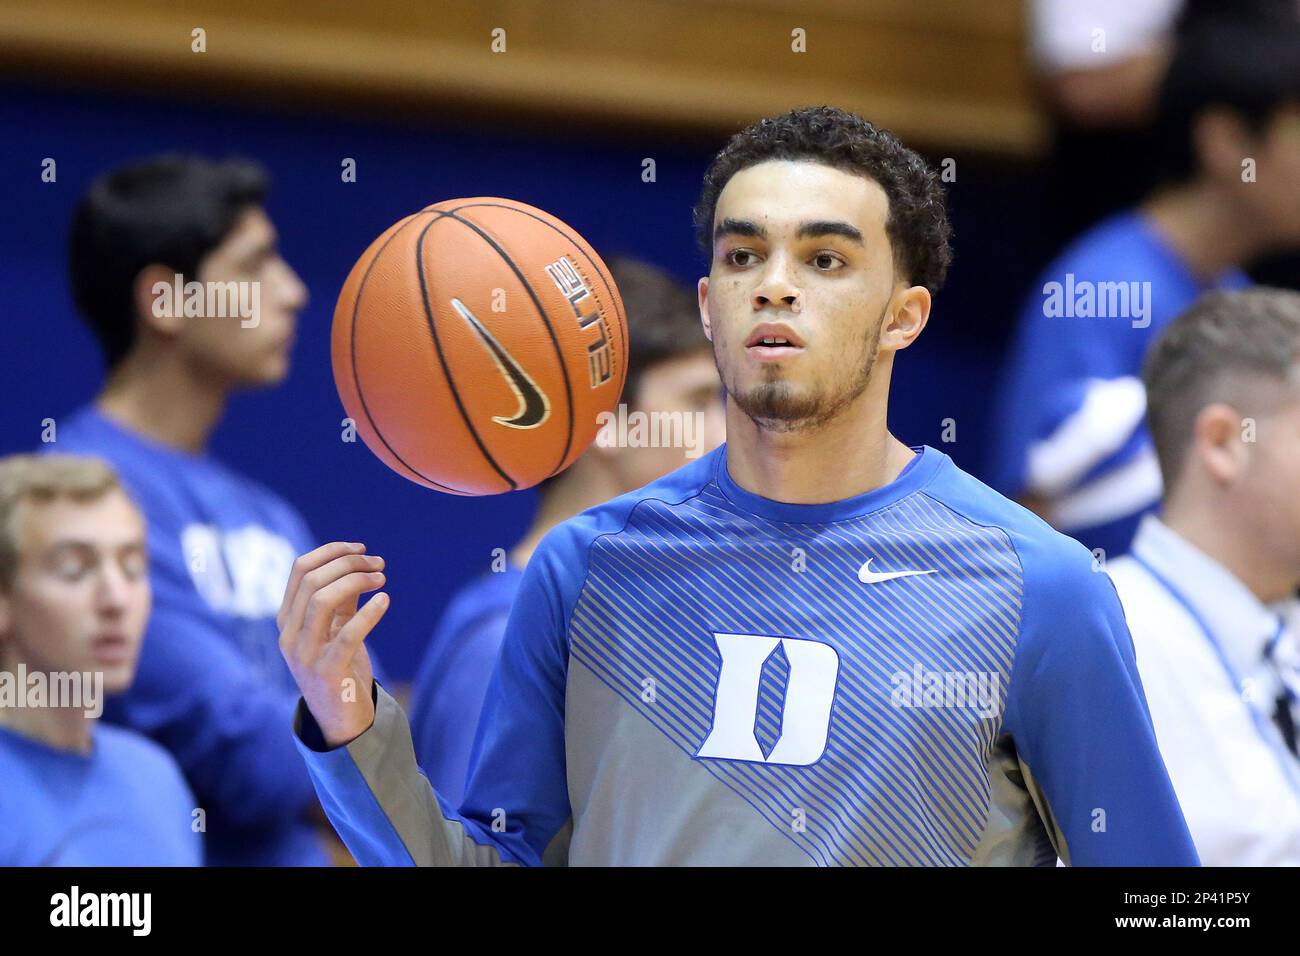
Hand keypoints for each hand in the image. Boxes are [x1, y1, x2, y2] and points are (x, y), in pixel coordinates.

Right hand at [278, 542, 389, 747]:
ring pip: (322, 600)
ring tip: (382, 578)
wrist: (340, 720)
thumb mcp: (336, 629)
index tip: (361, 549)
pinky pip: (346, 634)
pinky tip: (385, 601)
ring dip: (357, 581)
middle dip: (349, 564)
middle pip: (313, 580)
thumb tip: (359, 565)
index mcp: (287, 619)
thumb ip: (342, 600)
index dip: (332, 551)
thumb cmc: (340, 669)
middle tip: (379, 564)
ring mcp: (304, 654)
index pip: (300, 569)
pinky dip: (368, 613)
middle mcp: (289, 635)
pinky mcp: (327, 672)